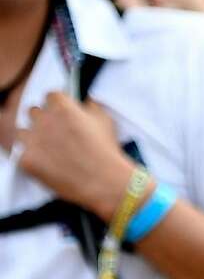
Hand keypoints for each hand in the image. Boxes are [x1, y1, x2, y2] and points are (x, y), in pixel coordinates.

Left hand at [16, 92, 136, 217]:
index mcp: (62, 106)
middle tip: (56, 133)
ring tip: (49, 151)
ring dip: (33, 138)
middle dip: (43, 120)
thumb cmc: (107, 150)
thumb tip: (84, 102)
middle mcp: (44, 119)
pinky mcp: (27, 160)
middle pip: (34, 112)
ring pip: (23, 133)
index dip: (58, 106)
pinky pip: (22, 155)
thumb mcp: (105, 120)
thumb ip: (91, 106)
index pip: (51, 96)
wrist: (103, 181)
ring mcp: (33, 140)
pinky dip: (33, 160)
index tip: (64, 116)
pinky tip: (48, 166)